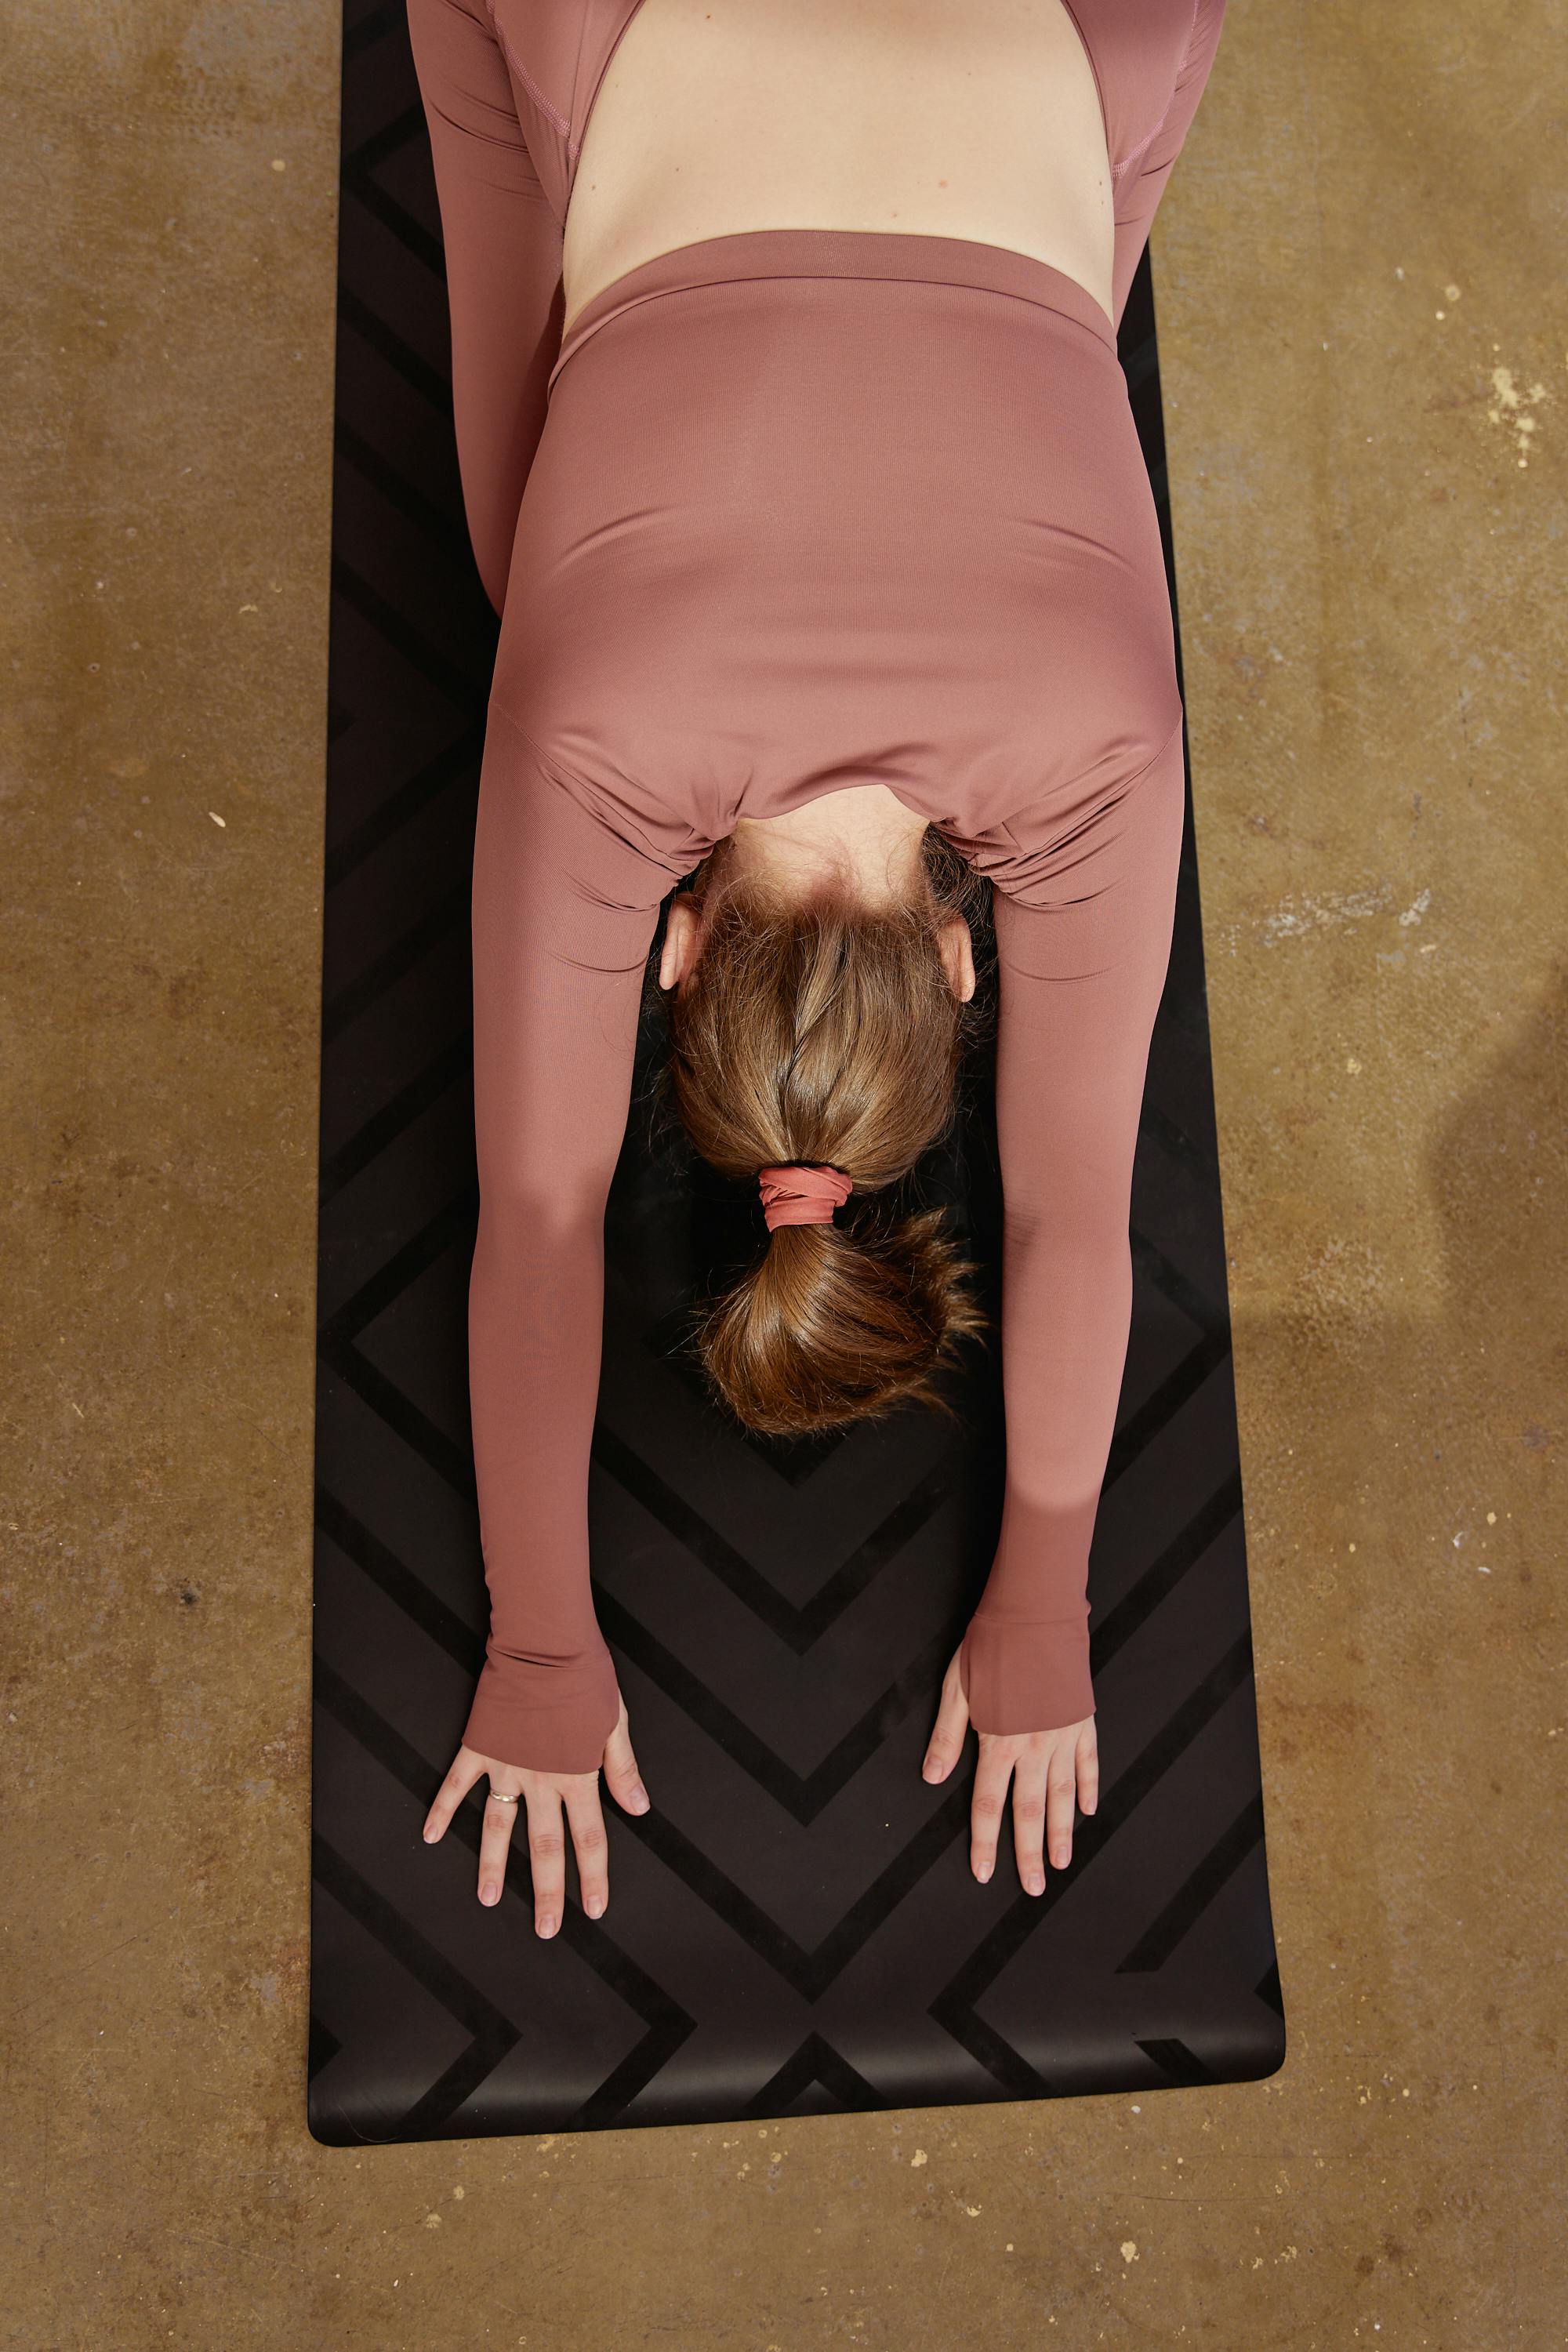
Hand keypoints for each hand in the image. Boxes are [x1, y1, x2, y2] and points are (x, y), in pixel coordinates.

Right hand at [422, 1689, 650, 1936]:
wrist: (543, 1644)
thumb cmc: (584, 1678)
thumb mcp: (614, 1723)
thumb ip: (622, 1769)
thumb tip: (638, 1809)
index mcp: (577, 1775)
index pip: (589, 1837)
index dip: (592, 1876)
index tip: (593, 1909)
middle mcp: (541, 1779)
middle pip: (545, 1846)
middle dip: (546, 1891)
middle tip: (544, 1930)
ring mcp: (506, 1766)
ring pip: (498, 1827)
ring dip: (493, 1866)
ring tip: (489, 1899)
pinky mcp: (479, 1748)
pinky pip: (457, 1785)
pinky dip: (443, 1809)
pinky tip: (432, 1836)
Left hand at [921, 1646, 1097, 1893]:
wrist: (1037, 1613)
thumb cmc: (992, 1647)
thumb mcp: (958, 1688)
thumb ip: (948, 1735)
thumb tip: (932, 1776)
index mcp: (999, 1742)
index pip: (988, 1804)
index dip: (986, 1842)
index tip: (985, 1874)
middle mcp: (1034, 1747)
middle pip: (1029, 1812)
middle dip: (1028, 1854)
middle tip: (1033, 1888)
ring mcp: (1063, 1736)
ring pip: (1064, 1796)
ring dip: (1062, 1833)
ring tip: (1061, 1864)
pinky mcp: (1083, 1721)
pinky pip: (1089, 1764)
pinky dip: (1090, 1789)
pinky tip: (1090, 1811)